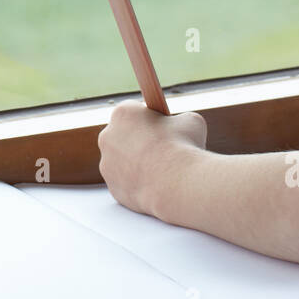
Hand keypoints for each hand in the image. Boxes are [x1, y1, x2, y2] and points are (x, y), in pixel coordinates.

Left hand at [97, 101, 207, 217]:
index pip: (133, 111)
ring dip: (137, 163)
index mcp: (123, 113)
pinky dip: (138, 184)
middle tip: (161, 150)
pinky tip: (156, 184)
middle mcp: (108, 136)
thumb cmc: (183, 147)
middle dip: (139, 141)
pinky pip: (125, 183)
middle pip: (123, 135)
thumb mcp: (191, 121)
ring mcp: (107, 163)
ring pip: (122, 161)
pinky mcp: (112, 187)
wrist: (176, 183)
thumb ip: (179, 120)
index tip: (162, 128)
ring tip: (161, 170)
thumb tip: (181, 125)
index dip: (149, 119)